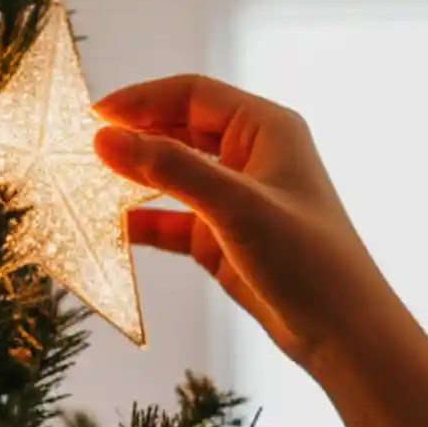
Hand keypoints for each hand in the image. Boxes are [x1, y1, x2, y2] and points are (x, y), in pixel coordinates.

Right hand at [94, 75, 390, 366]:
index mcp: (266, 128)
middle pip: (179, 129)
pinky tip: (113, 227)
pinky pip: (174, 219)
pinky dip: (145, 221)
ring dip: (136, 177)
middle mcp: (251, 156)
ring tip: (89, 181)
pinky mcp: (224, 238)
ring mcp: (236, 198)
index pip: (192, 94)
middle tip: (84, 147)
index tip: (95, 116)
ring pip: (173, 175)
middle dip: (135, 135)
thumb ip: (169, 169)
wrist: (343, 332)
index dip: (142, 99)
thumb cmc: (306, 258)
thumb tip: (107, 139)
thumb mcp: (234, 205)